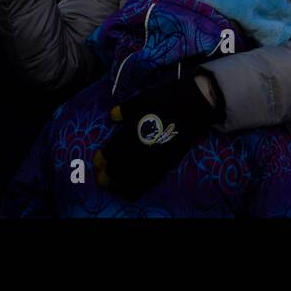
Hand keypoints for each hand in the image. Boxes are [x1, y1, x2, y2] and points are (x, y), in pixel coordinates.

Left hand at [93, 73, 221, 200]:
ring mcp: (154, 162)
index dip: (101, 160)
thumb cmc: (165, 100)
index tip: (97, 161)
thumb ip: (123, 111)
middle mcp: (140, 153)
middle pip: (118, 171)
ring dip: (119, 186)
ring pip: (131, 182)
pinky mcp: (166, 166)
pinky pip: (148, 184)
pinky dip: (136, 189)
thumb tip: (112, 117)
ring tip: (112, 187)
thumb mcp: (139, 100)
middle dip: (107, 176)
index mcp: (131, 136)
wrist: (194, 105)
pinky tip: (130, 190)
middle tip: (101, 177)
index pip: (111, 154)